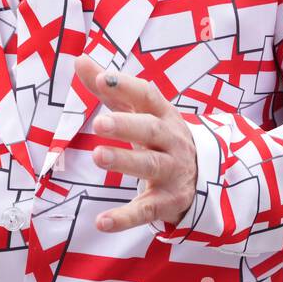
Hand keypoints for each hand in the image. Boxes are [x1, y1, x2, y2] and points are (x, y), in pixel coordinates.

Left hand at [74, 55, 197, 233]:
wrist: (204, 176)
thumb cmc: (160, 137)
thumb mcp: (141, 112)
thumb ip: (110, 89)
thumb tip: (78, 59)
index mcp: (163, 115)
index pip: (148, 96)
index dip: (126, 86)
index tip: (101, 79)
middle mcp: (171, 141)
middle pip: (151, 130)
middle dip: (126, 125)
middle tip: (99, 123)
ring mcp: (172, 172)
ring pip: (149, 165)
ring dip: (125, 160)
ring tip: (98, 156)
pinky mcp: (167, 202)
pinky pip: (146, 210)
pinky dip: (125, 217)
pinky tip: (101, 221)